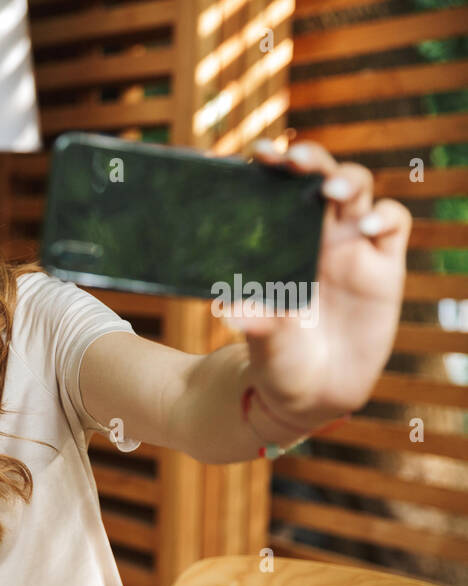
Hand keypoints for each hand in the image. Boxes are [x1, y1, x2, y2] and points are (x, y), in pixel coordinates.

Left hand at [237, 138, 411, 426]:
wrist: (311, 393)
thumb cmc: (277, 358)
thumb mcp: (261, 342)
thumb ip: (254, 323)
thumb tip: (229, 309)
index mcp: (280, 243)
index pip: (278, 190)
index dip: (270, 167)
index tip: (253, 155)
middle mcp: (316, 236)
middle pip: (320, 177)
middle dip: (309, 159)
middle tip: (291, 158)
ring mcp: (352, 247)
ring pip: (357, 191)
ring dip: (345, 180)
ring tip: (327, 190)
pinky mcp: (385, 267)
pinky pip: (393, 225)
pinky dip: (383, 218)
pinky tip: (363, 229)